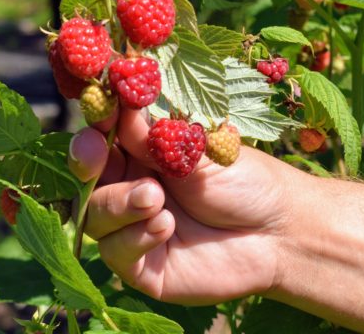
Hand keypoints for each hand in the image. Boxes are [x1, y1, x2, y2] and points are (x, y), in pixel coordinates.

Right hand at [68, 108, 301, 304]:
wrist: (278, 231)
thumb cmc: (243, 180)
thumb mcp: (196, 149)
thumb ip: (153, 135)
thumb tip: (119, 99)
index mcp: (140, 154)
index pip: (101, 138)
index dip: (92, 127)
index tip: (97, 116)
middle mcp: (129, 188)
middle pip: (85, 177)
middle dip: (86, 163)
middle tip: (95, 151)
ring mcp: (132, 227)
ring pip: (94, 215)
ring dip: (118, 203)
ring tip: (155, 198)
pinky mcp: (141, 266)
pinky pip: (114, 251)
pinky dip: (134, 237)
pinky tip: (166, 226)